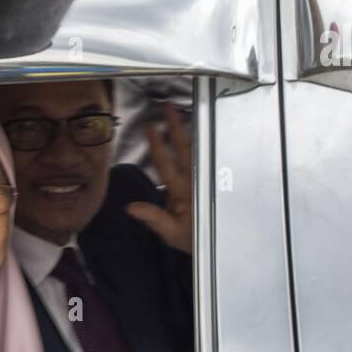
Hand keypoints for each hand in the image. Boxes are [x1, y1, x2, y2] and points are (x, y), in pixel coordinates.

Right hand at [126, 102, 192, 253]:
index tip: (150, 128)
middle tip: (168, 107)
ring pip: (194, 150)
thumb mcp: (172, 233)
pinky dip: (193, 143)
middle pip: (184, 148)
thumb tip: (131, 207)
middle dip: (175, 126)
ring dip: (185, 131)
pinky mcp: (207, 180)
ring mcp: (202, 178)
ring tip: (179, 114)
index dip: (158, 146)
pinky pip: (199, 157)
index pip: (167, 164)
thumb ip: (154, 218)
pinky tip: (189, 134)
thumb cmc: (194, 240)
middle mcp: (194, 179)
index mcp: (183, 191)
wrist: (221, 245)